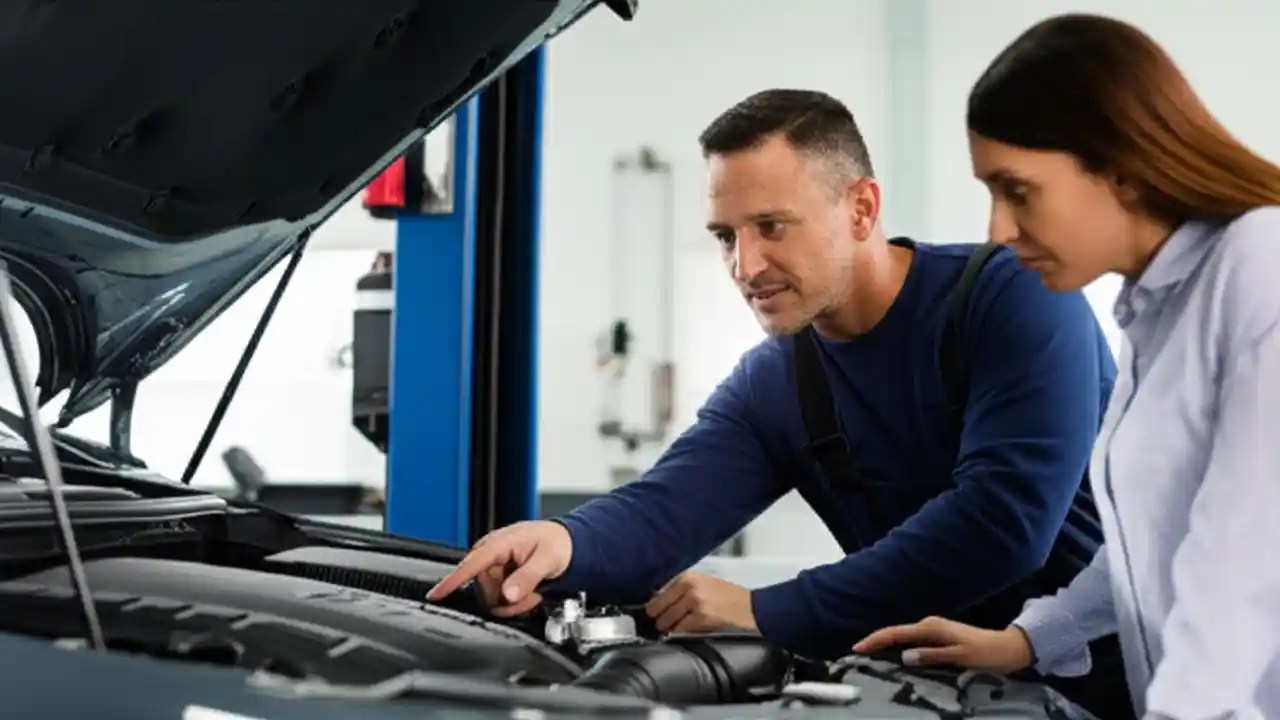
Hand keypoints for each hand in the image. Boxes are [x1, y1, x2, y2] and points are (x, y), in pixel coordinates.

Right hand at [426, 520, 572, 617]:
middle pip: (485, 592)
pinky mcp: (498, 578)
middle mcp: (491, 554)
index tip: (434, 595)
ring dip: (513, 602)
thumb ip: (527, 577)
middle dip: (508, 599)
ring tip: (531, 590)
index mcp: (499, 544)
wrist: (565, 544)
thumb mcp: (547, 560)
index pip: (470, 564)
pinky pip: (499, 600)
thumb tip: (507, 594)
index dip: (451, 581)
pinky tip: (527, 591)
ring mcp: (494, 567)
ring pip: (492, 599)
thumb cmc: (557, 544)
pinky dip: (515, 601)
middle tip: (531, 592)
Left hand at [645, 572, 757, 634]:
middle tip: (662, 626)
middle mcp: (689, 586)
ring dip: (668, 629)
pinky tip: (686, 633)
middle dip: (659, 619)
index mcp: (688, 576)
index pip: (658, 594)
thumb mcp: (704, 585)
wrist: (753, 608)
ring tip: (674, 631)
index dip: (655, 607)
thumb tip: (657, 605)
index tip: (654, 615)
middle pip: (658, 608)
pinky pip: (680, 630)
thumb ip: (682, 591)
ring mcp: (695, 601)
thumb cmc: (729, 598)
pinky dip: (680, 634)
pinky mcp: (701, 617)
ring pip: (667, 621)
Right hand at [853, 616, 1033, 674]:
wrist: (1010, 649)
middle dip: (875, 641)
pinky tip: (894, 657)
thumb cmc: (987, 653)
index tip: (857, 648)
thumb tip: (905, 656)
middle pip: (895, 633)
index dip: (875, 639)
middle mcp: (930, 626)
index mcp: (932, 628)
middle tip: (857, 655)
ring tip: (869, 657)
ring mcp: (934, 631)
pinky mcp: (939, 639)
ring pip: (903, 638)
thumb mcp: (961, 657)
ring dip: (886, 645)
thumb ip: (933, 656)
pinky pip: (912, 642)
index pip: (896, 632)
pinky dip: (899, 648)